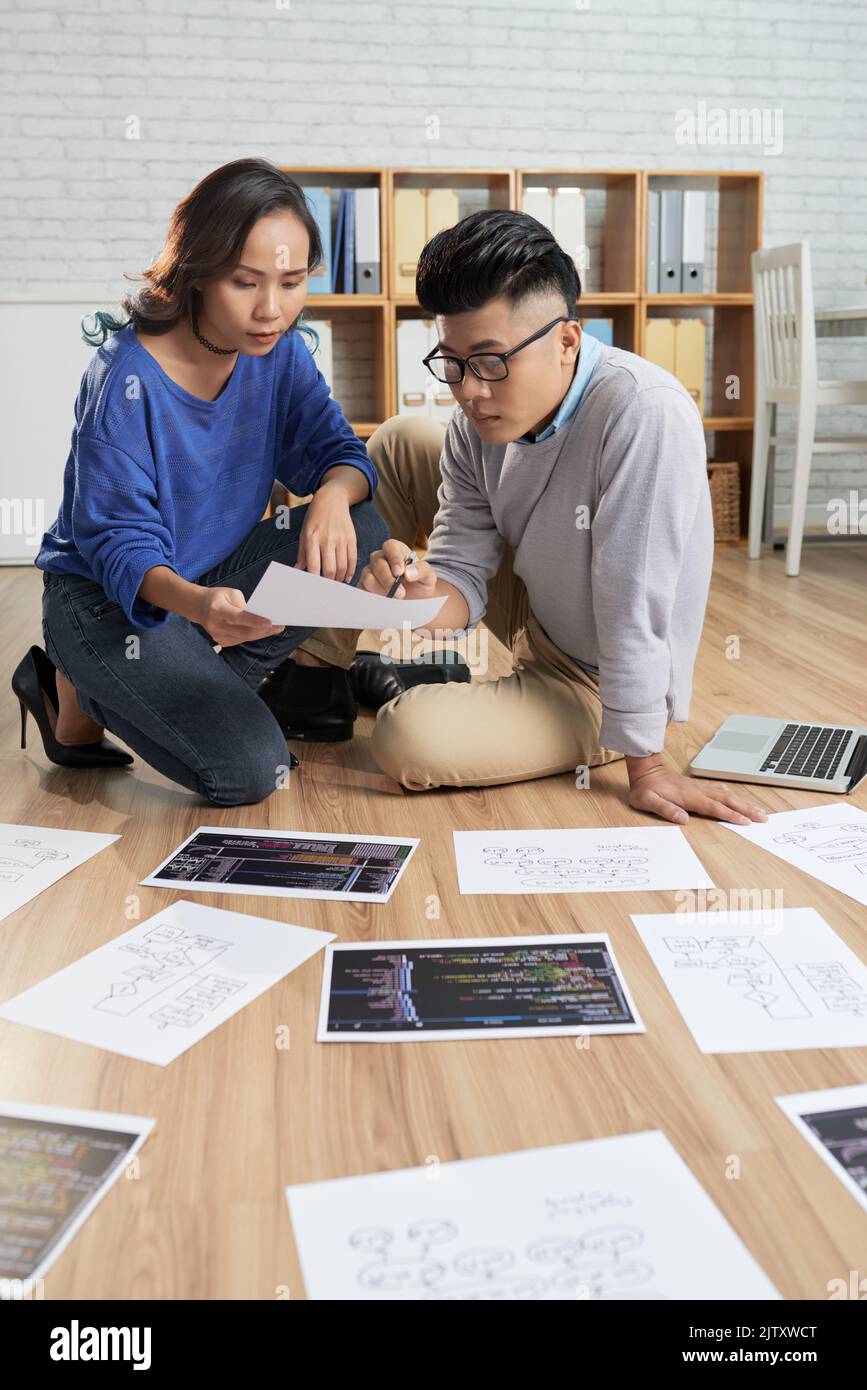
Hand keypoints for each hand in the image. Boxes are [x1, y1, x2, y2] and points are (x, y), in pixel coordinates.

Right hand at [198, 586, 284, 648]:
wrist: (198, 607)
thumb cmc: (217, 597)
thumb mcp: (230, 593)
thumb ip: (244, 605)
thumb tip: (259, 617)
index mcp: (217, 609)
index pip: (238, 617)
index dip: (254, 621)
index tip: (270, 622)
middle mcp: (216, 625)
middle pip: (244, 631)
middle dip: (264, 630)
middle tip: (279, 626)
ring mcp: (217, 636)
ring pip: (245, 638)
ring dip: (261, 634)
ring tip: (275, 628)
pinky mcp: (221, 642)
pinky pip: (241, 640)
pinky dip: (253, 635)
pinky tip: (262, 631)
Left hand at [295, 485, 356, 581]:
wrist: (331, 499)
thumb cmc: (314, 518)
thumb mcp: (304, 533)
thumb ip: (302, 554)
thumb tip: (297, 571)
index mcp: (312, 538)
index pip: (313, 565)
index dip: (314, 579)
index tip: (313, 588)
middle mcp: (327, 539)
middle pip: (330, 569)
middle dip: (328, 582)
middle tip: (325, 588)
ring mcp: (341, 538)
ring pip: (342, 567)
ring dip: (338, 579)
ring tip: (334, 584)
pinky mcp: (351, 538)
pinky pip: (352, 559)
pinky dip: (350, 572)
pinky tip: (346, 578)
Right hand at [359, 539, 438, 599]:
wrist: (416, 599)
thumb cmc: (420, 583)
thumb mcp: (428, 576)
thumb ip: (422, 570)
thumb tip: (409, 572)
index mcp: (396, 550)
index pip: (390, 546)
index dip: (394, 558)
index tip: (400, 572)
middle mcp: (380, 558)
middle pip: (378, 563)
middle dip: (389, 580)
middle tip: (401, 593)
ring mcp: (370, 571)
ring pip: (368, 577)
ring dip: (381, 589)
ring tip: (394, 599)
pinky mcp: (364, 585)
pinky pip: (362, 589)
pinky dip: (372, 596)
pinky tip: (383, 601)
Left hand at [626, 759, 768, 825]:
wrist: (645, 772)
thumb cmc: (645, 790)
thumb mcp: (647, 801)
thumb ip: (665, 809)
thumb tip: (683, 818)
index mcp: (688, 797)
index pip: (714, 807)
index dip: (730, 815)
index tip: (746, 822)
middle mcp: (698, 791)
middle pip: (727, 800)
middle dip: (746, 809)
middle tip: (764, 818)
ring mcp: (700, 787)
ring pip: (727, 794)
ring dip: (744, 803)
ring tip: (759, 811)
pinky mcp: (699, 786)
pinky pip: (721, 791)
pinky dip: (734, 796)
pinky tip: (740, 800)